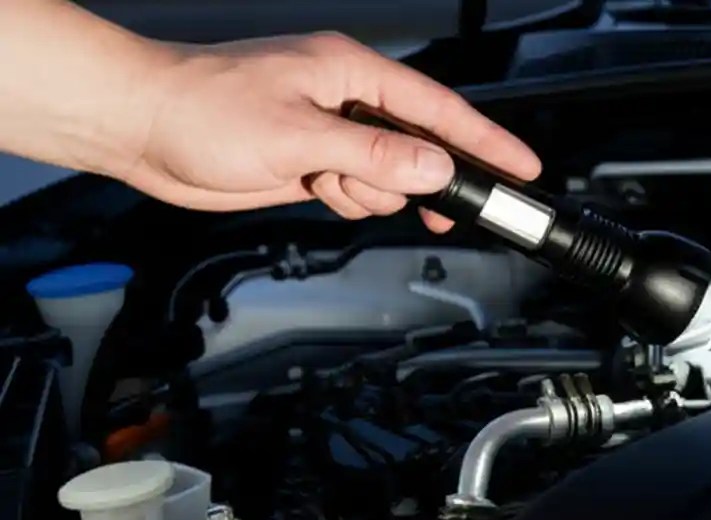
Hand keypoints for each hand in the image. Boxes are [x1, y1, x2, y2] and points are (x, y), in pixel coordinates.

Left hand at [120, 32, 539, 230]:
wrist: (143, 128)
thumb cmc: (203, 107)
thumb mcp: (299, 134)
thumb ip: (373, 153)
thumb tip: (433, 165)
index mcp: (353, 73)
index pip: (438, 109)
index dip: (485, 140)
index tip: (522, 166)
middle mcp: (348, 101)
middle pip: (420, 150)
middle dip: (419, 180)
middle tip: (440, 211)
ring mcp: (332, 134)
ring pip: (390, 179)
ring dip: (369, 193)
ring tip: (327, 184)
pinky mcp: (314, 163)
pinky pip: (359, 190)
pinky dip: (349, 200)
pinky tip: (317, 191)